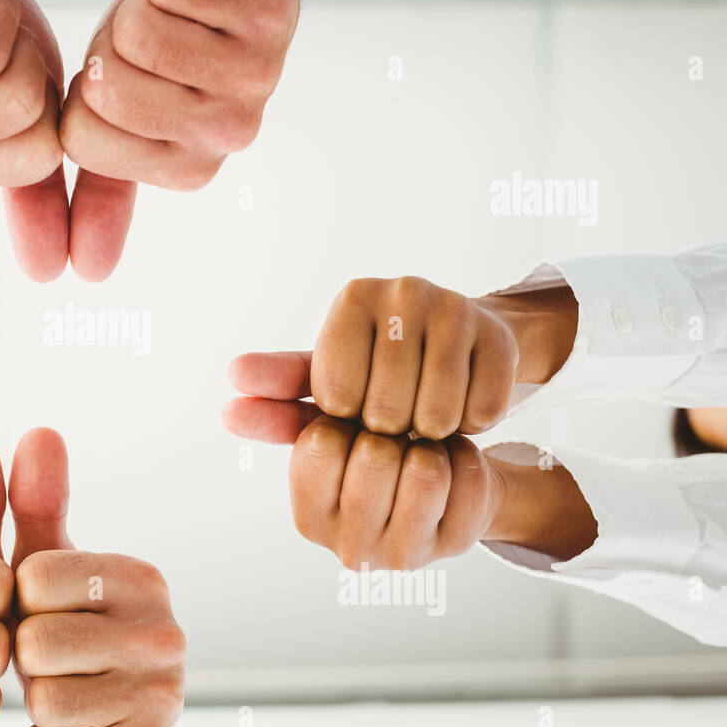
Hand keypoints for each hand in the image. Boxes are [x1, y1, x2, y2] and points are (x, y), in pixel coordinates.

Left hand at [4, 430, 186, 726]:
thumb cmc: (62, 638)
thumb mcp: (37, 574)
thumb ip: (17, 508)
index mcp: (141, 577)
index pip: (33, 579)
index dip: (19, 604)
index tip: (46, 615)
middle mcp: (165, 631)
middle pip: (35, 641)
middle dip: (26, 658)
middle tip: (56, 664)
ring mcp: (162, 696)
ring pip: (43, 698)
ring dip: (37, 705)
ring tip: (68, 699)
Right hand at [59, 0, 316, 280]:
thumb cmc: (161, 42)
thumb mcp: (115, 118)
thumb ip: (88, 190)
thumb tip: (77, 274)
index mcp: (186, 168)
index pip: (82, 137)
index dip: (84, 91)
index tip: (126, 80)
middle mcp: (227, 136)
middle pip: (106, 90)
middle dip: (111, 47)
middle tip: (152, 40)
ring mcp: (256, 79)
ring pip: (136, 35)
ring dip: (139, 6)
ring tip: (173, 14)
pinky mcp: (269, 16)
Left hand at [227, 277, 529, 441]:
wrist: (464, 348)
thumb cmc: (380, 369)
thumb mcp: (327, 381)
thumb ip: (278, 397)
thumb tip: (227, 412)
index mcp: (352, 299)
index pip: (336, 396)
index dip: (346, 421)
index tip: (353, 409)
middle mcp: (403, 290)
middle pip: (386, 409)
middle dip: (388, 433)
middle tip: (394, 421)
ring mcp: (456, 307)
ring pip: (435, 415)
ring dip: (429, 436)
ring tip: (423, 418)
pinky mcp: (500, 336)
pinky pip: (481, 414)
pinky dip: (470, 428)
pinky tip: (462, 407)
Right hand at [228, 401, 504, 568]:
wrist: (445, 477)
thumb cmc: (375, 439)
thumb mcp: (329, 413)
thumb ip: (282, 391)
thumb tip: (234, 370)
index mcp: (309, 518)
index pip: (320, 445)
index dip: (344, 417)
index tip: (353, 419)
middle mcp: (351, 549)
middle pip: (375, 459)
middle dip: (390, 429)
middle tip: (394, 432)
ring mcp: (407, 556)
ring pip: (426, 472)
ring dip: (429, 443)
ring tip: (421, 445)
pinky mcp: (458, 547)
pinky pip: (470, 479)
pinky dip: (466, 455)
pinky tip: (454, 461)